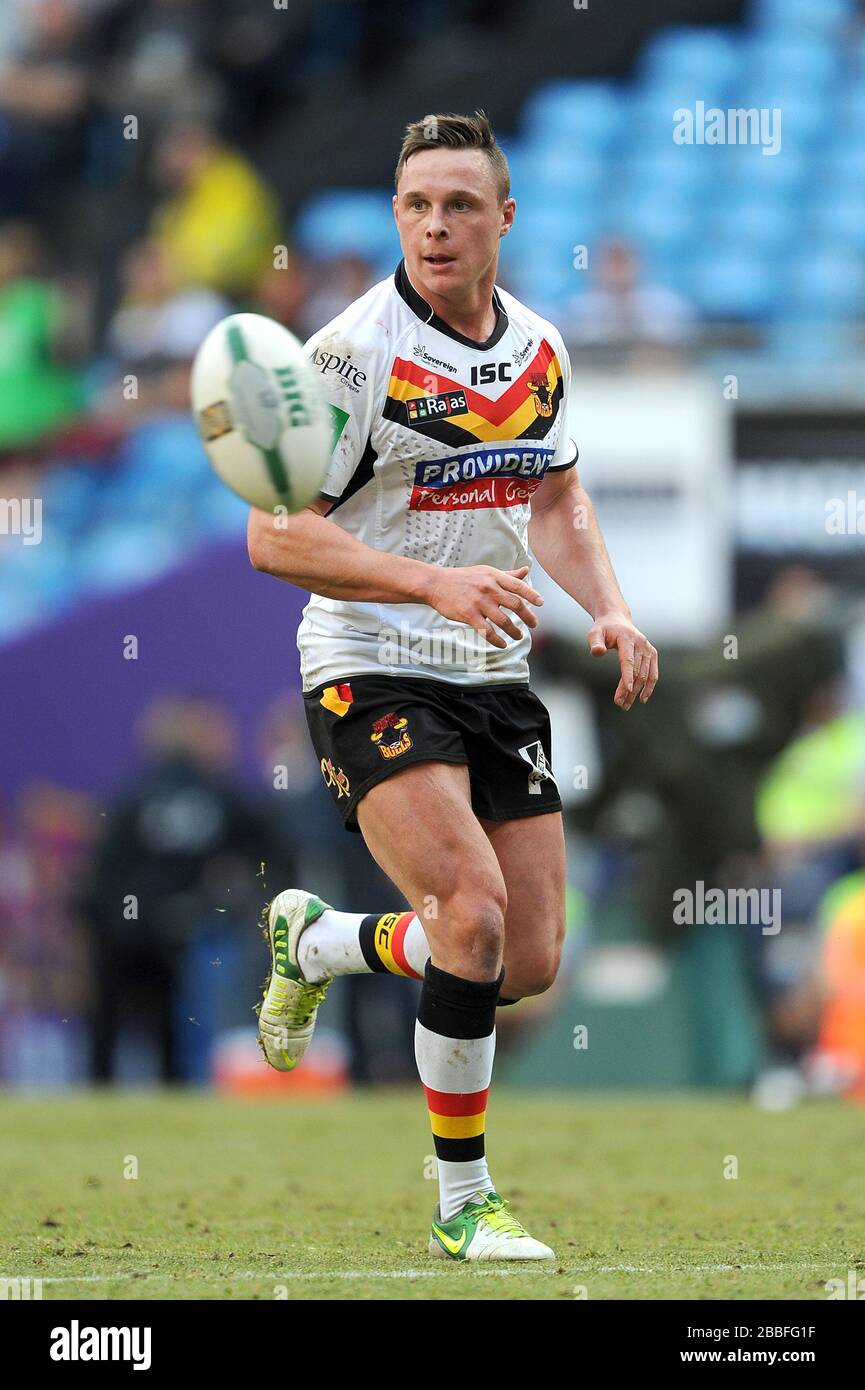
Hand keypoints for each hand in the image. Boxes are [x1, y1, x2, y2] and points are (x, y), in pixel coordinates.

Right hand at [426, 564, 542, 648]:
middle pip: (515, 604)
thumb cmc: (462, 578)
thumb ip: (507, 574)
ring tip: (519, 636)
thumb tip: (526, 571)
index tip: (541, 604)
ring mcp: (479, 602)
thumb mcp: (486, 572)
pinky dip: (497, 640)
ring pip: (504, 621)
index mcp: (494, 576)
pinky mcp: (468, 615)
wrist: (436, 584)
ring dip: (514, 631)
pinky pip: (487, 631)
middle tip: (534, 624)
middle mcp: (489, 588)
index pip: (518, 586)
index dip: (532, 595)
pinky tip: (502, 644)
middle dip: (528, 617)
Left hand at [587, 612, 657, 708]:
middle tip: (619, 704)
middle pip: (637, 671)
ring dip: (637, 691)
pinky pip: (653, 673)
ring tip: (626, 705)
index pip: (628, 660)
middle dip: (629, 690)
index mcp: (627, 638)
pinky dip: (649, 686)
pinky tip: (642, 698)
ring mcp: (648, 648)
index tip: (627, 691)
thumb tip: (598, 652)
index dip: (628, 676)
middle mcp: (641, 643)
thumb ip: (595, 643)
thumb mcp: (594, 633)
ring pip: (645, 674)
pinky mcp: (652, 653)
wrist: (617, 620)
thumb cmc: (603, 629)